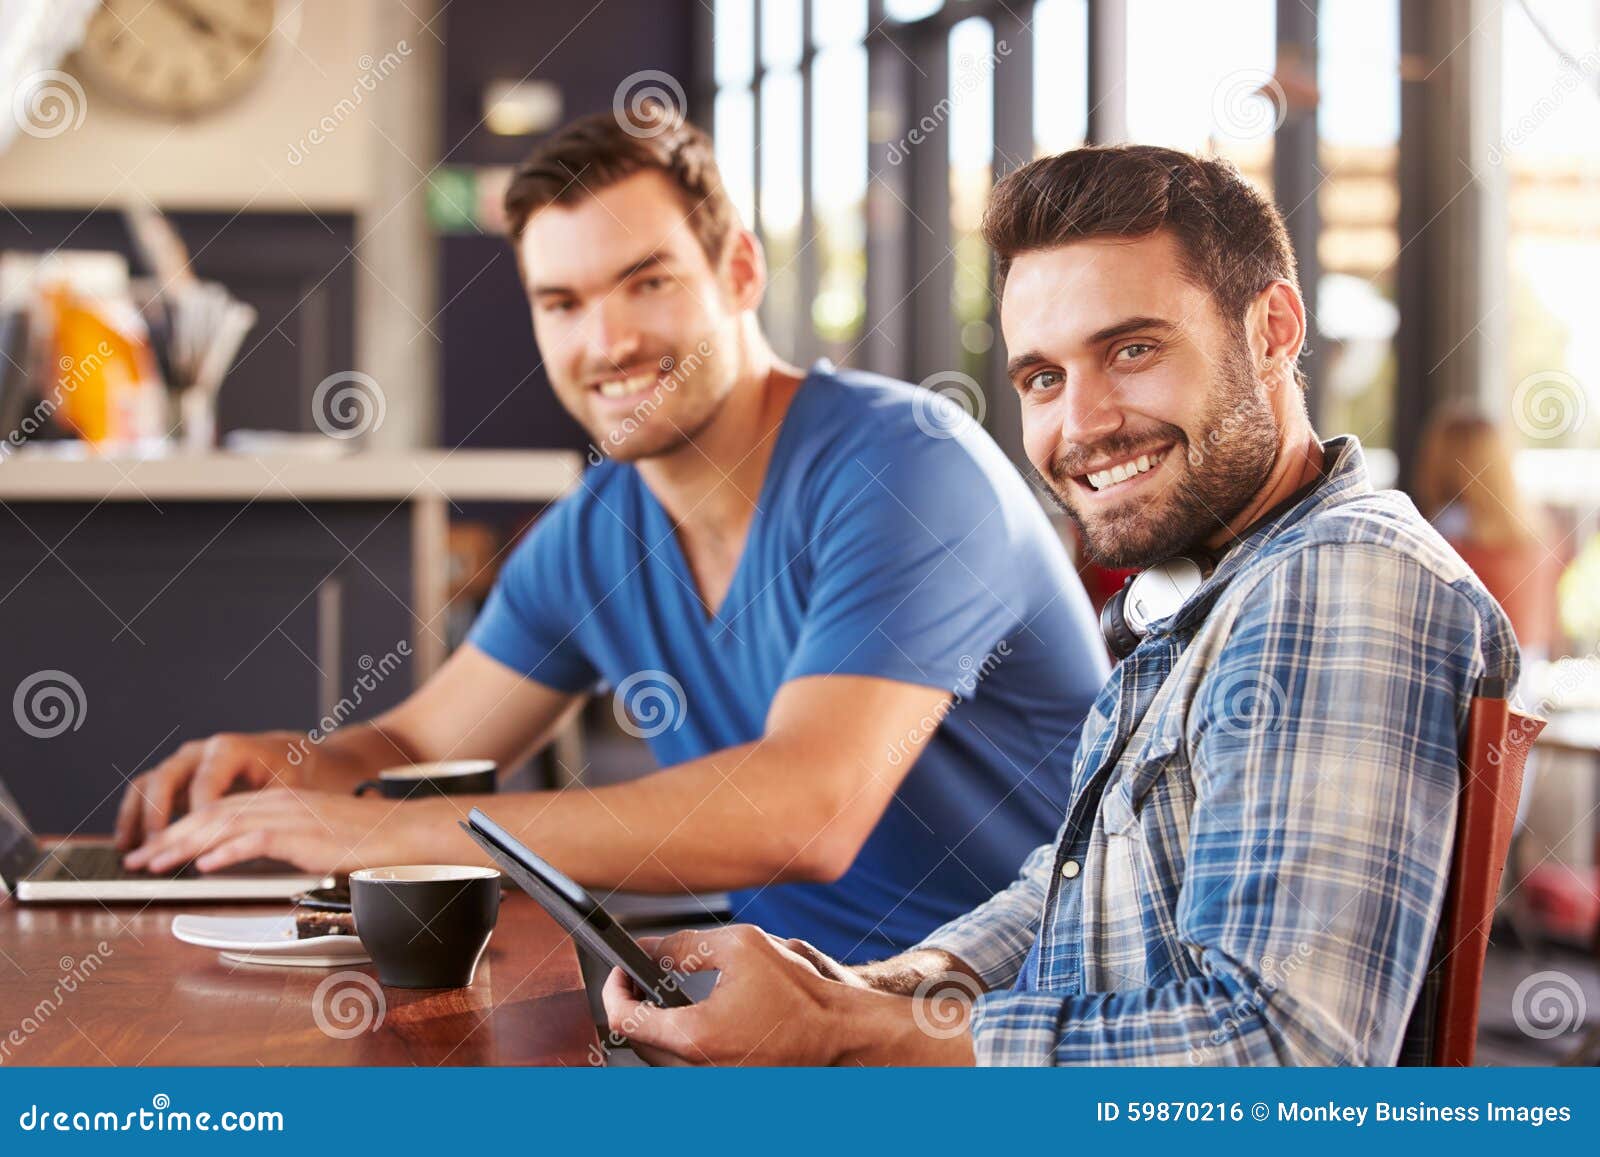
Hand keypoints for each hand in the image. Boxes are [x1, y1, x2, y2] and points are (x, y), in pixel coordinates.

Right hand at [114, 730, 316, 850]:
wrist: (286, 757)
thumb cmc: (289, 776)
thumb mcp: (287, 791)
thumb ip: (266, 812)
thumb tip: (249, 843)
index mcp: (229, 750)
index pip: (204, 784)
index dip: (195, 817)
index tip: (192, 847)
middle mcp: (199, 752)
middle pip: (165, 779)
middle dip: (156, 817)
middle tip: (153, 850)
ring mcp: (183, 763)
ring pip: (147, 785)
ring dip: (136, 818)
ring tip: (131, 851)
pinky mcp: (174, 777)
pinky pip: (143, 792)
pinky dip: (132, 816)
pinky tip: (128, 844)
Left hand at [121, 787, 427, 874]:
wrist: (402, 833)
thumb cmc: (363, 840)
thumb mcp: (308, 837)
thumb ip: (274, 841)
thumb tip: (238, 856)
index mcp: (278, 801)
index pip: (217, 811)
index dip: (179, 829)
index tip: (152, 849)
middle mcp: (279, 803)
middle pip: (212, 816)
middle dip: (169, 837)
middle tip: (137, 859)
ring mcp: (291, 816)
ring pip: (225, 826)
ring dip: (185, 846)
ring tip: (156, 864)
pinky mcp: (304, 834)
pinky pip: (257, 841)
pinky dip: (228, 852)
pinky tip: (205, 865)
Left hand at [600, 925, 972, 1065]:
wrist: (840, 1036)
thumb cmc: (799, 994)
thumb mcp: (741, 947)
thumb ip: (683, 944)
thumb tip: (646, 948)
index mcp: (695, 1038)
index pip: (622, 1020)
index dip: (614, 989)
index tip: (620, 970)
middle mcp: (697, 1072)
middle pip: (635, 1041)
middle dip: (633, 1005)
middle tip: (640, 977)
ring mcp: (710, 1085)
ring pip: (658, 1056)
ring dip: (656, 1024)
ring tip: (668, 994)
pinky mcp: (723, 1088)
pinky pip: (684, 1066)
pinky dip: (680, 1040)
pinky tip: (696, 1016)